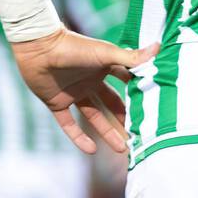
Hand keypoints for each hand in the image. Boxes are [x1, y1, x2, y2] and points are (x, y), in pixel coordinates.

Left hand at [12, 26, 158, 154]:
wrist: (39, 48)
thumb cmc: (74, 46)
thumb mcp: (105, 53)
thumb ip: (131, 57)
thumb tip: (158, 48)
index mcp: (103, 67)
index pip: (125, 81)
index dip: (136, 92)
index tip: (152, 105)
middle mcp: (90, 81)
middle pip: (111, 103)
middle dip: (124, 118)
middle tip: (138, 134)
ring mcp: (74, 93)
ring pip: (94, 117)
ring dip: (107, 132)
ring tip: (122, 148)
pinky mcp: (56, 103)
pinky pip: (68, 124)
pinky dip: (79, 137)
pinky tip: (91, 151)